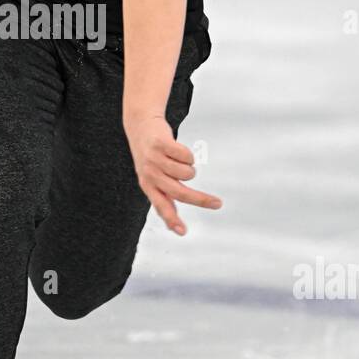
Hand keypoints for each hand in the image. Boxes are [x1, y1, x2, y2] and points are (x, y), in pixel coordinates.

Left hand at [125, 113, 222, 235]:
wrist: (140, 126)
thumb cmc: (151, 157)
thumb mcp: (152, 178)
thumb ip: (163, 197)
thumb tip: (173, 226)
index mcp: (147, 186)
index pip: (161, 207)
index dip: (172, 220)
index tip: (184, 232)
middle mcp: (149, 175)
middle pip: (180, 192)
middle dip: (201, 200)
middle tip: (218, 203)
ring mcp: (154, 160)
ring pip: (187, 173)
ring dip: (190, 167)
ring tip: (179, 161)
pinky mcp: (160, 144)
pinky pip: (187, 156)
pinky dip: (188, 155)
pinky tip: (179, 151)